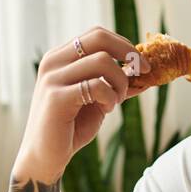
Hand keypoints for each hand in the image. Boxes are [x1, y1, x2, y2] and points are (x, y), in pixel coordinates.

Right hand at [11, 27, 151, 183]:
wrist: (45, 156)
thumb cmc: (71, 127)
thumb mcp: (98, 100)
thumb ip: (116, 84)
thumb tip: (145, 75)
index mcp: (61, 58)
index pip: (97, 35)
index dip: (124, 45)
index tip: (142, 63)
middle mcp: (54, 62)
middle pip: (99, 38)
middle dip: (129, 53)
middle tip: (144, 72)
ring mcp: (53, 78)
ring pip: (102, 61)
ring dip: (120, 82)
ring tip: (116, 101)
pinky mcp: (56, 97)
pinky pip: (97, 85)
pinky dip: (110, 97)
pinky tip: (106, 109)